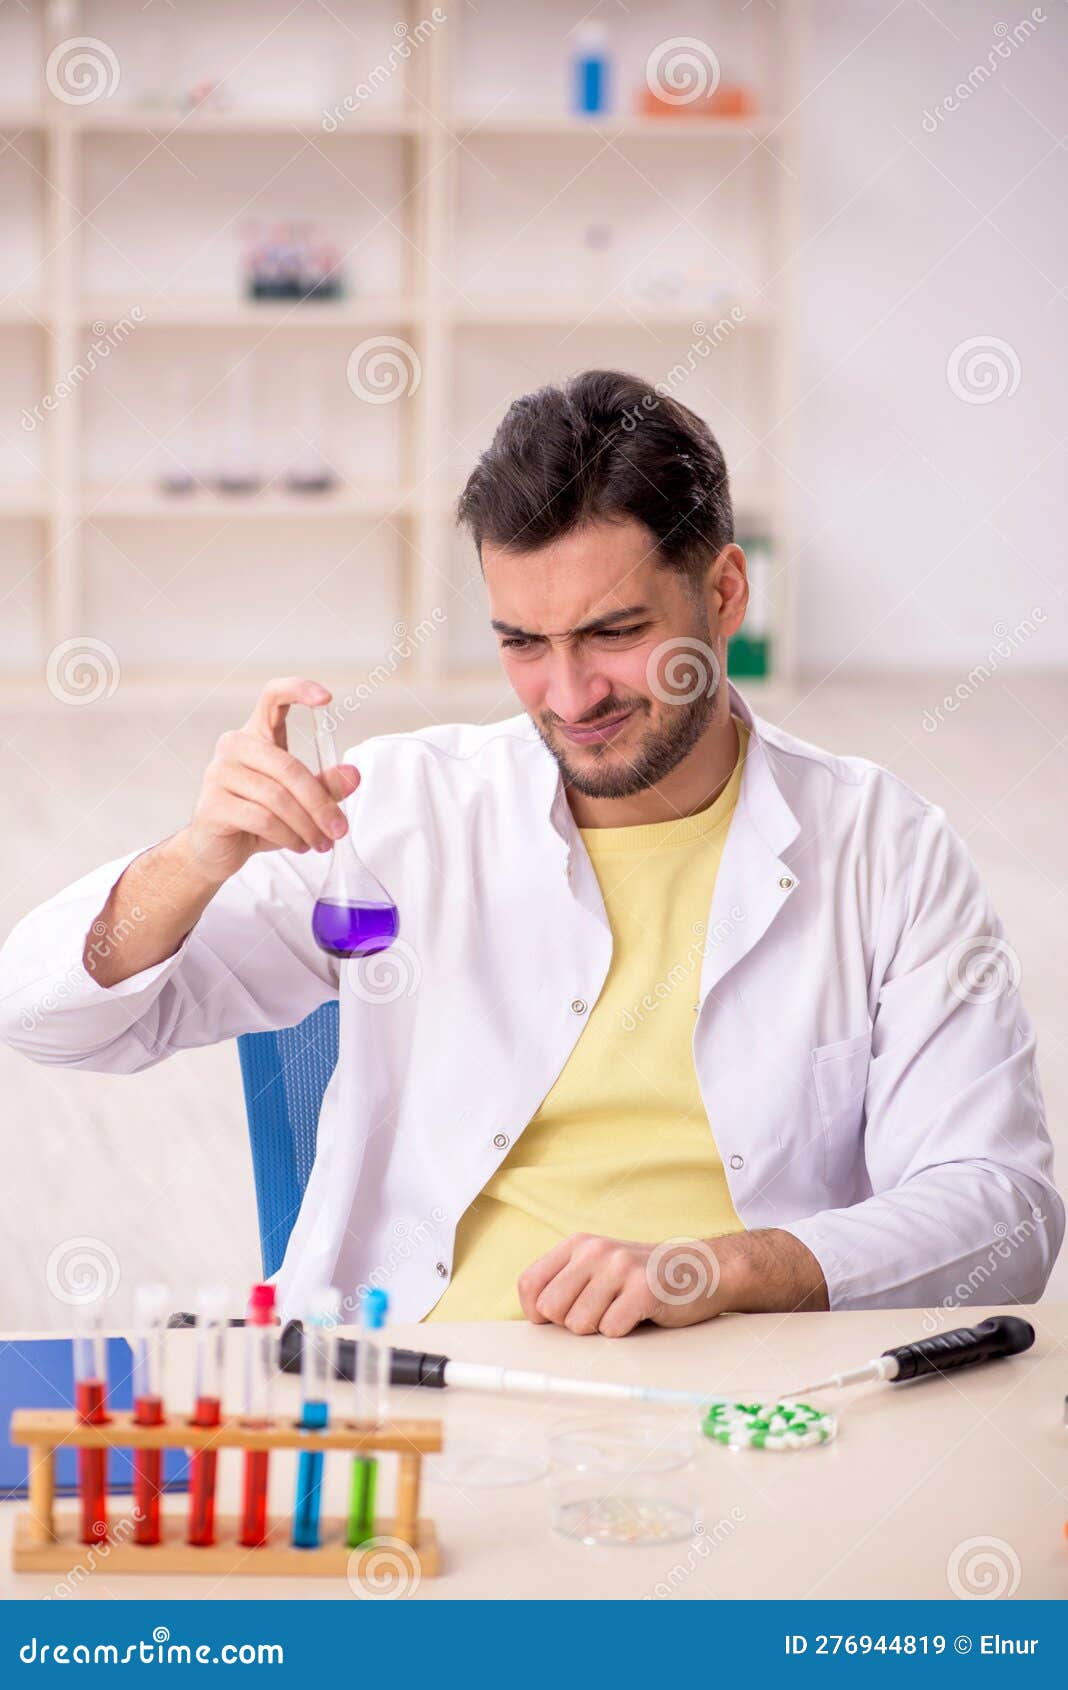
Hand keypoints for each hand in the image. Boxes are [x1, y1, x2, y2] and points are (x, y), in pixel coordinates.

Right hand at [186, 676, 360, 885]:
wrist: (217, 850)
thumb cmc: (257, 820)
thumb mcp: (298, 802)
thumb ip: (324, 785)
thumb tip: (354, 774)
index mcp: (256, 735)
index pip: (272, 697)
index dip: (298, 690)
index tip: (326, 699)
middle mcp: (233, 746)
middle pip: (288, 766)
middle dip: (320, 803)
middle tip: (339, 829)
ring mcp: (219, 773)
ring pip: (277, 797)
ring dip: (307, 826)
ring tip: (320, 843)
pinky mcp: (212, 804)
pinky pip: (262, 818)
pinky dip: (288, 835)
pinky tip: (298, 845)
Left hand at [517, 1233, 725, 1337]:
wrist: (703, 1270)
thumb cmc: (644, 1277)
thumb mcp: (598, 1268)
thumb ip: (566, 1283)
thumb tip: (535, 1318)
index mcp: (578, 1244)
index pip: (530, 1284)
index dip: (538, 1312)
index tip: (559, 1318)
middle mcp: (595, 1250)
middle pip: (551, 1308)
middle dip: (571, 1322)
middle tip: (600, 1313)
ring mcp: (620, 1267)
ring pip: (579, 1324)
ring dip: (600, 1328)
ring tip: (622, 1311)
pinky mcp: (643, 1289)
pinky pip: (611, 1329)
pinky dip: (623, 1332)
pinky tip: (640, 1315)